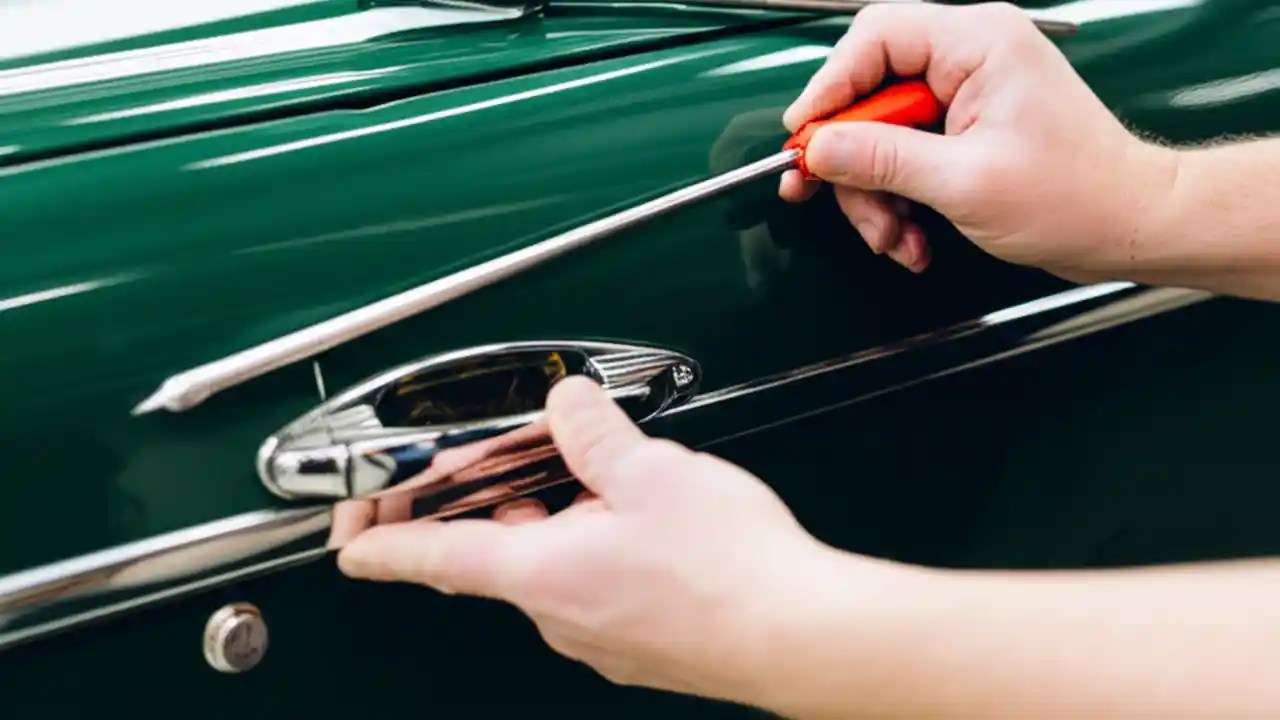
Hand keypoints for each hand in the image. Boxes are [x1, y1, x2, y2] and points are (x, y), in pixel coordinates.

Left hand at [336, 376, 897, 706]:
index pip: (432, 556)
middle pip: (490, 554)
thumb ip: (597, 436)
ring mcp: (596, 636)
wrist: (801, 638)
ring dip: (546, 523)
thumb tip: (572, 408)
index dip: (379, 542)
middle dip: (486, 504)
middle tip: (496, 463)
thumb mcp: (655, 473)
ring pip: (544, 569)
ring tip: (585, 480)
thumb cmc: (732, 571)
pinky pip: (587, 588)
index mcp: (543, 570)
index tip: (347, 540)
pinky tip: (631, 523)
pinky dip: (586, 550)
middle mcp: (558, 614)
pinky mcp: (634, 643)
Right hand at [779, 1, 1178, 281]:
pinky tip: (910, 237)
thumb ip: (884, 160)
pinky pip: (904, 155)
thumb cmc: (1078, 196)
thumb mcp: (964, 182)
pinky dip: (898, 199)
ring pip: (881, 133)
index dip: (829, 87)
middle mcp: (970, 57)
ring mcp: (966, 94)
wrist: (1129, 226)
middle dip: (851, 158)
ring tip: (892, 237)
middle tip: (825, 193)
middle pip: (870, 91)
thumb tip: (821, 147)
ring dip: (874, 193)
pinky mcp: (963, 129)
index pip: (875, 38)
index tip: (804, 137)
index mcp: (978, 44)